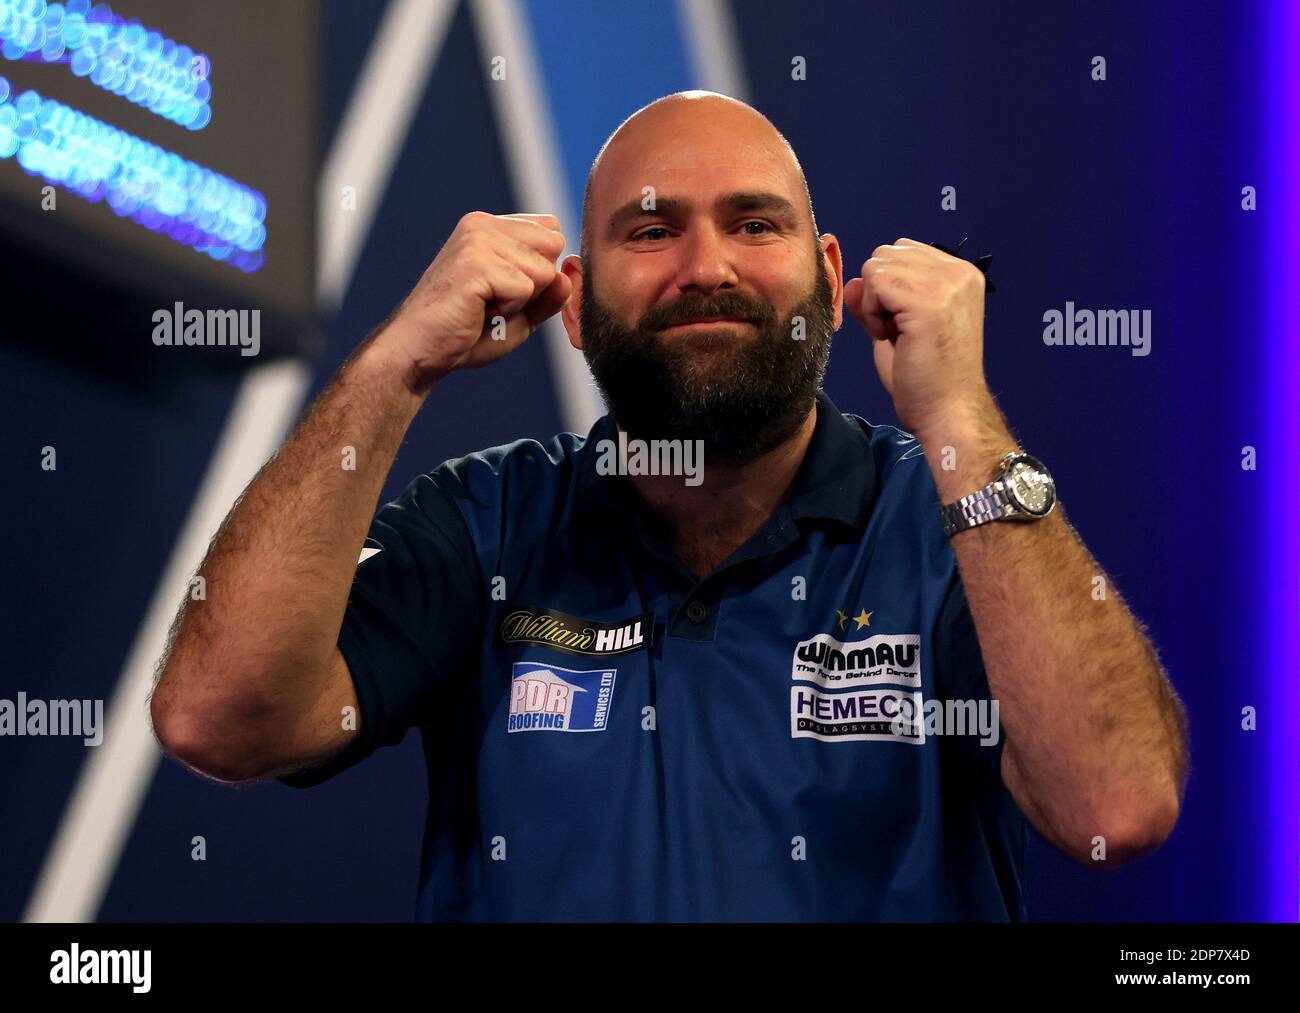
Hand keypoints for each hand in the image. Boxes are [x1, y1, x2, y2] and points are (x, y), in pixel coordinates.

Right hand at [378, 212, 570, 387]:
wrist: (419, 352)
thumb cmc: (465, 334)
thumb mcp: (519, 315)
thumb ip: (548, 296)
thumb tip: (567, 276)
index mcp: (490, 228)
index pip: (551, 230)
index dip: (541, 270)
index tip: (505, 292)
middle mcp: (482, 225)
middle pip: (553, 245)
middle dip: (536, 285)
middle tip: (494, 302)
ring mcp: (476, 239)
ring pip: (543, 270)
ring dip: (520, 301)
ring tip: (484, 308)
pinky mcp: (474, 261)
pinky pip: (526, 287)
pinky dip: (509, 310)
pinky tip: (478, 312)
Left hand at [844, 237, 991, 437]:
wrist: (946, 410)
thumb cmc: (925, 378)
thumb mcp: (896, 327)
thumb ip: (876, 299)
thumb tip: (850, 282)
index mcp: (959, 274)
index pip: (902, 251)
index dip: (888, 285)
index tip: (902, 322)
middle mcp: (958, 271)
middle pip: (886, 253)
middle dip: (878, 291)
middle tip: (896, 330)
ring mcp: (946, 283)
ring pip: (877, 266)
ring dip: (874, 302)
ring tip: (896, 334)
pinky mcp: (928, 300)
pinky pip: (875, 284)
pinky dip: (872, 312)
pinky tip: (890, 337)